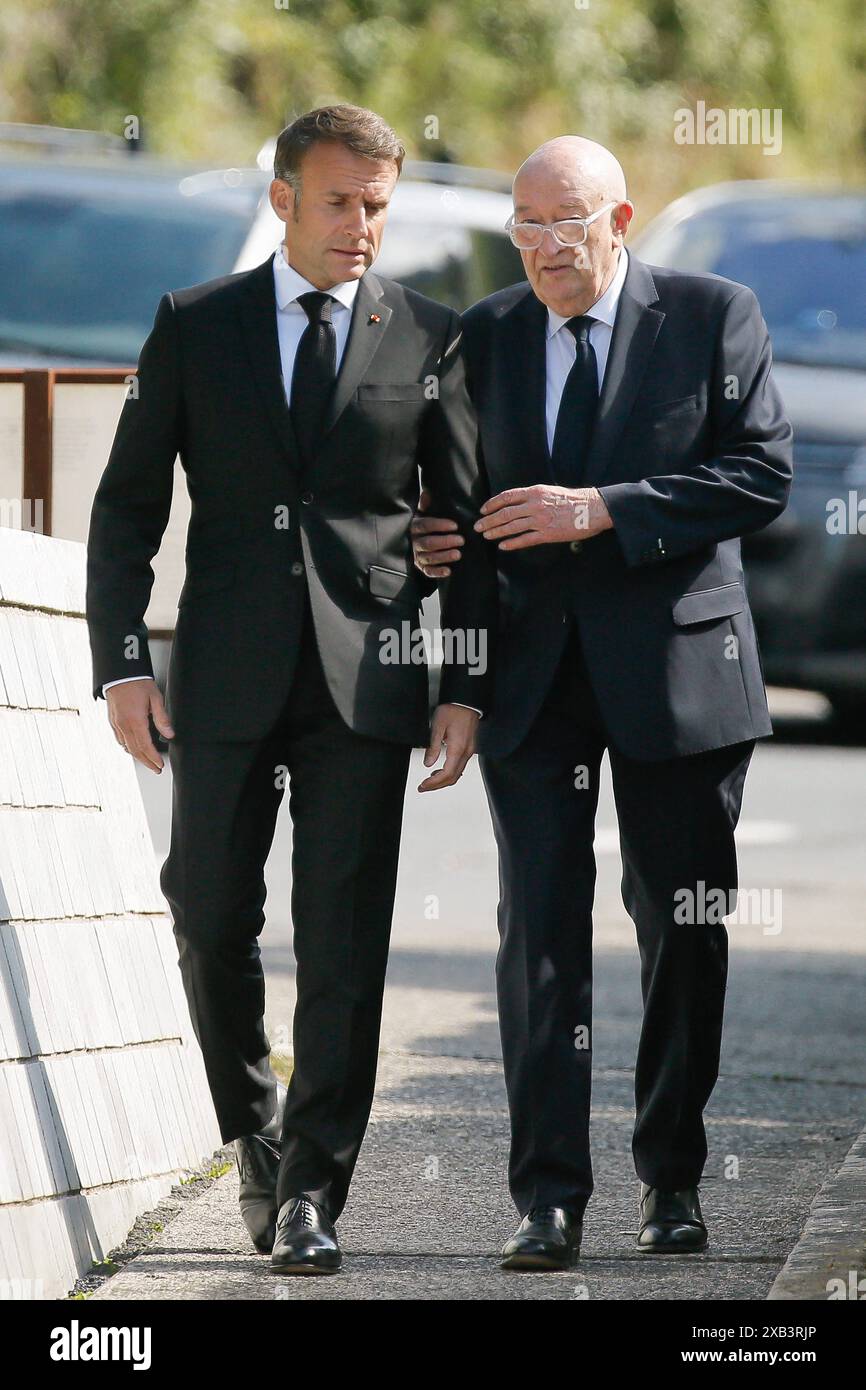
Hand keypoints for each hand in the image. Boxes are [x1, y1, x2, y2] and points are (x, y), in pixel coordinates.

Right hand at [107, 677, 174, 772]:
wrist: (120, 673)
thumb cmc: (137, 683)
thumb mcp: (155, 698)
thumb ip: (162, 718)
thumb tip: (169, 734)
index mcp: (135, 720)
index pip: (146, 746)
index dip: (153, 758)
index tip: (160, 765)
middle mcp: (124, 724)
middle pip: (135, 750)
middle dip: (147, 762)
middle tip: (156, 769)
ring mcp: (116, 723)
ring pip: (126, 747)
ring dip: (137, 757)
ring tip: (147, 761)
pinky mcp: (112, 721)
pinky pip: (119, 739)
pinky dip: (127, 747)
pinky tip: (132, 749)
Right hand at [411, 487, 463, 578]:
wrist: (419, 541)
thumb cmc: (426, 524)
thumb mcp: (425, 512)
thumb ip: (426, 504)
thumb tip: (427, 492)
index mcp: (415, 527)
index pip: (425, 525)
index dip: (440, 525)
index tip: (455, 525)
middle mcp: (414, 542)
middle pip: (428, 543)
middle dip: (445, 542)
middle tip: (461, 540)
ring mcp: (417, 555)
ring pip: (429, 557)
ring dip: (444, 556)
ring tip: (458, 554)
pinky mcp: (421, 567)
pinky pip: (428, 571)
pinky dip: (438, 572)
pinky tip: (449, 571)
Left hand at [418, 704, 478, 791]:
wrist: (466, 701)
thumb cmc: (453, 710)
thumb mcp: (438, 727)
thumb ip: (433, 747)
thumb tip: (428, 764)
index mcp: (458, 749)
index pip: (447, 774)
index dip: (434, 783)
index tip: (423, 785)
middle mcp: (466, 753)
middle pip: (453, 778)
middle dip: (437, 785)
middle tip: (423, 787)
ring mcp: (469, 751)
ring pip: (457, 774)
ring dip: (443, 780)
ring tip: (429, 780)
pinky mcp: (469, 748)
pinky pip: (460, 766)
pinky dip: (450, 773)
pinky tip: (440, 771)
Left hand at [475, 485, 612, 549]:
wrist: (591, 509)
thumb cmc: (571, 500)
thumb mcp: (549, 491)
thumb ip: (531, 497)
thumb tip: (514, 503)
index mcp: (534, 492)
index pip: (507, 497)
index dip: (492, 504)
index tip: (483, 510)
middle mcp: (535, 505)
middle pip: (505, 513)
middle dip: (489, 521)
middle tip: (478, 526)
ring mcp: (540, 520)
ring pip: (512, 527)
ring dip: (496, 532)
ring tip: (486, 535)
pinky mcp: (547, 534)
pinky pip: (525, 540)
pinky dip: (512, 543)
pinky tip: (503, 546)